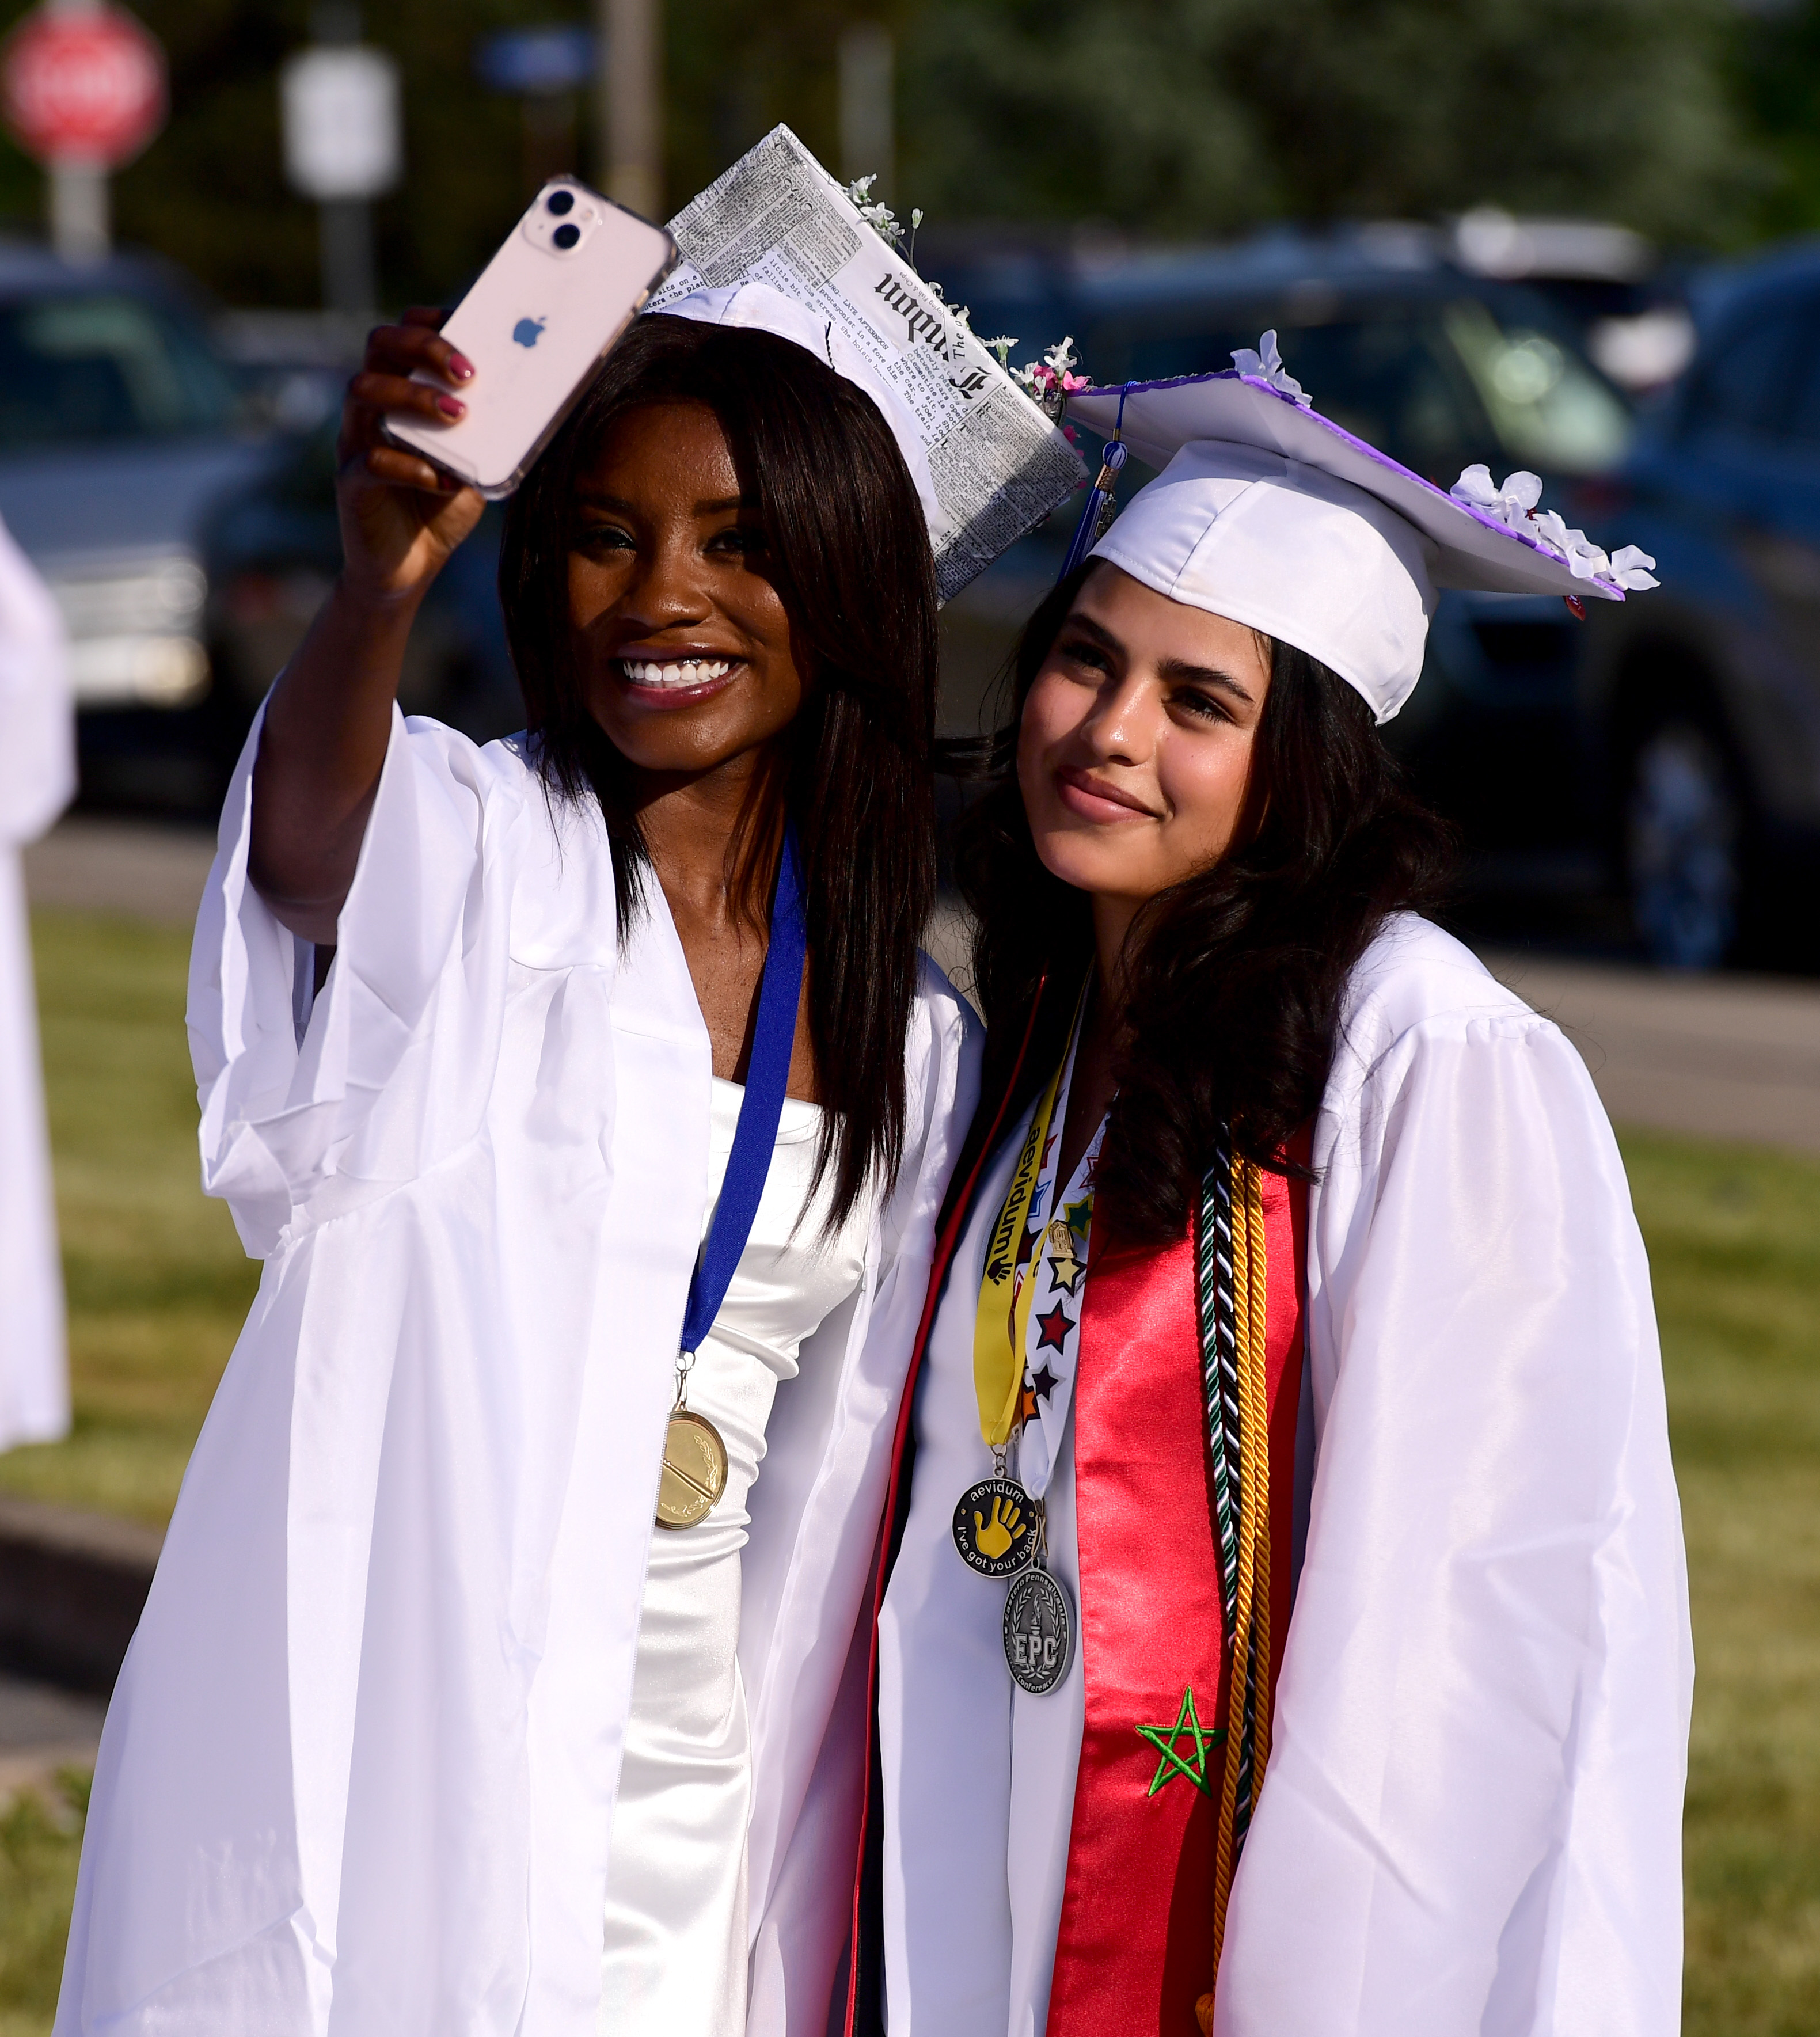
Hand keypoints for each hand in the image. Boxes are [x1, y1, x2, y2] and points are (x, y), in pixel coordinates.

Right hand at [335, 308, 487, 607]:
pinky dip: (409, 465)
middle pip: (377, 346)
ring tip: (459, 417)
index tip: (466, 323)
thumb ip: (490, 435)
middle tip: (467, 372)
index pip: (400, 336)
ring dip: (415, 398)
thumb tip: (538, 404)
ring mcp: (355, 443)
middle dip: (422, 347)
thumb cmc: (440, 508)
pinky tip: (442, 479)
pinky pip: (369, 461)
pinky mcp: (351, 485)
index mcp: (398, 396)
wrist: (408, 569)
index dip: (427, 323)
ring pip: (364, 393)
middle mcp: (371, 410)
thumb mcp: (476, 464)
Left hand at [973, 1493, 1025, 1560]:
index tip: (998, 1497)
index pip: (995, 1512)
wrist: (989, 1557)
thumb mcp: (979, 1534)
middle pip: (1005, 1515)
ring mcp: (1006, 1532)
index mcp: (993, 1524)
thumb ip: (979, 1523)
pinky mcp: (1011, 1539)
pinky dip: (1020, 1530)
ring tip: (1017, 1509)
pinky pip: (1017, 1533)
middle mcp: (1000, 1527)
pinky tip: (1023, 1525)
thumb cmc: (984, 1547)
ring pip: (1011, 1522)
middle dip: (1007, 1508)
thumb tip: (977, 1513)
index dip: (997, 1504)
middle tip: (1010, 1500)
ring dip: (1014, 1516)